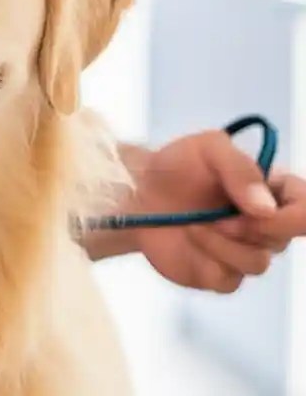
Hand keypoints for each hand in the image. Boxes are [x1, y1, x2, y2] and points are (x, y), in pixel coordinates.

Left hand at [123, 130, 305, 292]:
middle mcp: (267, 224)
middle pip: (284, 239)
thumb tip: (267, 208)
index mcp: (275, 192)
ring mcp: (244, 252)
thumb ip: (240, 169)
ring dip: (221, 243)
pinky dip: (206, 258)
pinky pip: (228, 280)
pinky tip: (188, 237)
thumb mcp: (208, 148)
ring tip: (193, 223)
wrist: (137, 192)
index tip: (258, 209)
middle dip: (248, 228)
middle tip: (216, 216)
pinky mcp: (219, 274)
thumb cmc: (176, 166)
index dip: (293, 217)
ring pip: (257, 263)